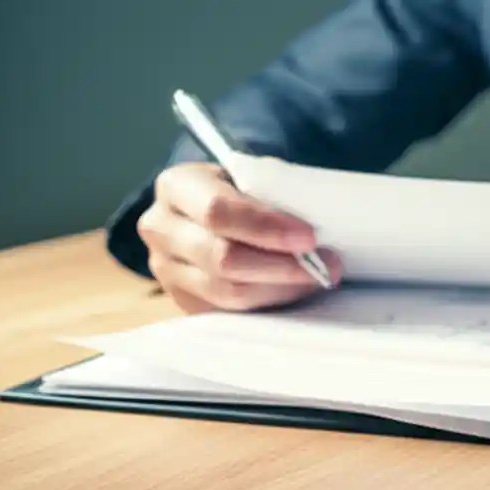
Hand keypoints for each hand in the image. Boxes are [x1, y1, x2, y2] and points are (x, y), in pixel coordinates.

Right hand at [138, 162, 342, 313]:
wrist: (208, 214)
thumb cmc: (240, 191)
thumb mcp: (250, 177)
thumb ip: (273, 191)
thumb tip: (319, 222)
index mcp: (176, 186)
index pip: (218, 211)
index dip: (266, 227)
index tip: (309, 237)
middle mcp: (160, 229)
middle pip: (223, 259)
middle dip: (283, 265)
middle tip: (329, 264)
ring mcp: (166, 270)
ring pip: (228, 292)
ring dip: (283, 288)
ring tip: (320, 278)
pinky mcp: (183, 301)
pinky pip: (230, 312)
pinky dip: (271, 302)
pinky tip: (297, 291)